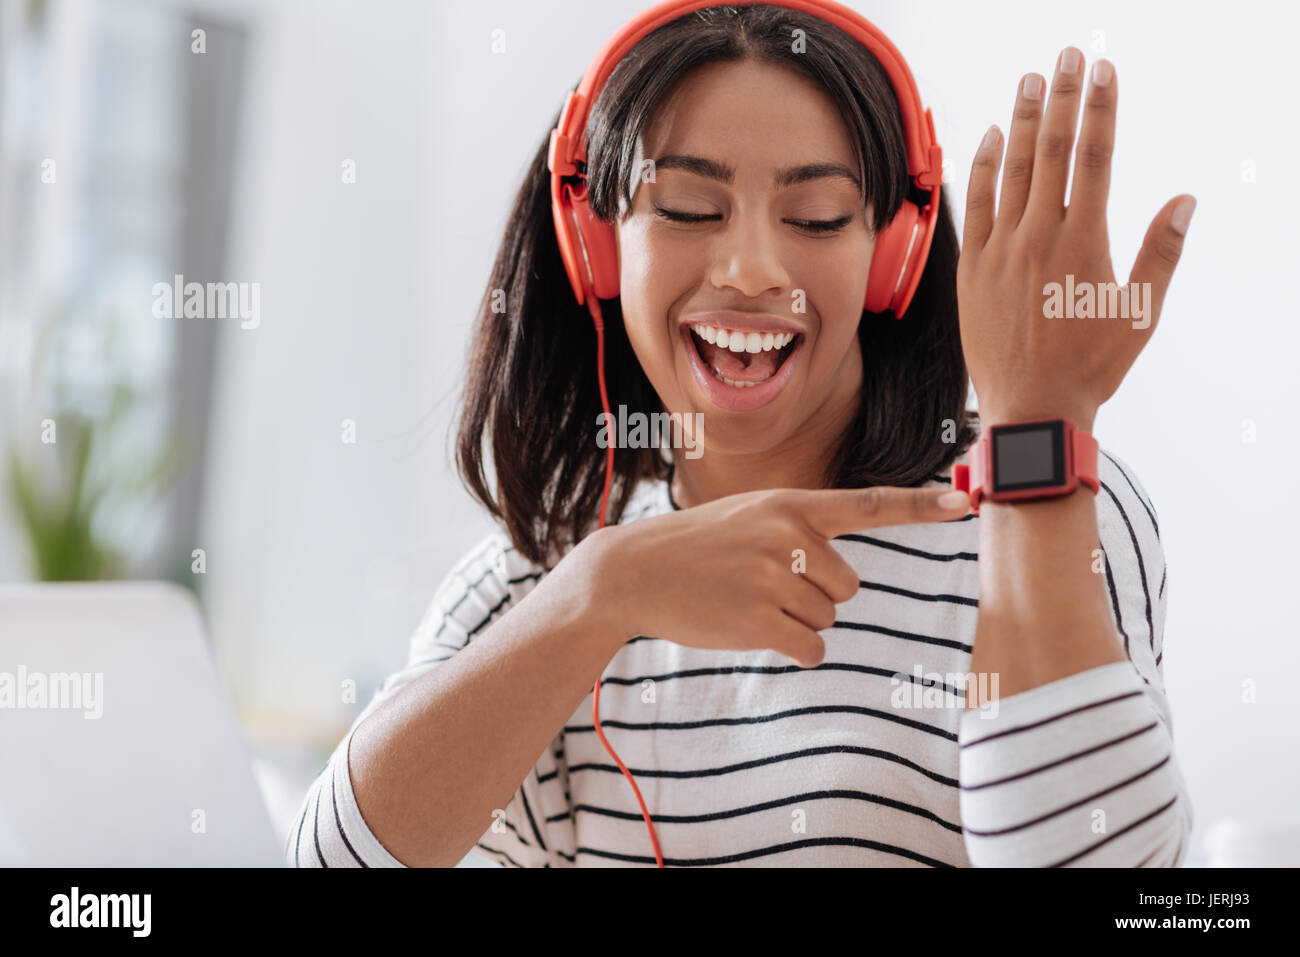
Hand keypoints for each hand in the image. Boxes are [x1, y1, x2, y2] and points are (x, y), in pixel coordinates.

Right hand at [584, 485, 970, 667]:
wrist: (633, 571)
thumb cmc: (697, 547)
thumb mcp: (748, 516)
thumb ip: (797, 530)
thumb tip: (842, 583)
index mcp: (790, 504)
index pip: (868, 504)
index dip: (920, 505)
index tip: (965, 502)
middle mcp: (788, 535)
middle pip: (848, 587)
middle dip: (815, 596)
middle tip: (764, 585)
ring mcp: (773, 576)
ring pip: (828, 619)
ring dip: (797, 622)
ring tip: (748, 601)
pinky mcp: (759, 619)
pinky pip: (812, 648)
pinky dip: (793, 649)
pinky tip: (754, 630)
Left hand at [958, 46, 1194, 431]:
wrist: (1029, 406)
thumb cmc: (1090, 366)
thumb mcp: (1140, 314)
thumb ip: (1162, 254)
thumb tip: (1183, 201)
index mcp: (1082, 243)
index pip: (1092, 158)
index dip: (1098, 109)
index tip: (1104, 72)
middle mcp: (1037, 237)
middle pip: (1050, 151)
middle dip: (1061, 98)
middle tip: (1067, 56)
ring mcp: (999, 251)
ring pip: (1010, 171)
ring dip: (1021, 121)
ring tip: (1031, 81)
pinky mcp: (971, 269)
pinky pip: (976, 206)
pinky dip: (983, 168)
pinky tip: (990, 137)